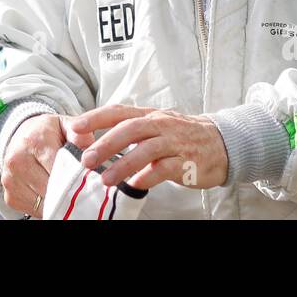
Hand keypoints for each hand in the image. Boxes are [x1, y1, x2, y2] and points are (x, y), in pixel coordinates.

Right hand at [0, 113, 94, 216]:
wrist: (19, 136)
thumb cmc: (46, 133)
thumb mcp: (65, 125)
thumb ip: (80, 135)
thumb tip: (91, 154)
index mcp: (34, 141)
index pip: (60, 169)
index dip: (76, 178)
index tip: (89, 182)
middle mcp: (18, 161)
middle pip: (52, 189)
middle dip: (69, 191)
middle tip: (82, 190)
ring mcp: (11, 180)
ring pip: (45, 203)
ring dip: (59, 201)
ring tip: (68, 192)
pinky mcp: (10, 196)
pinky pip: (35, 210)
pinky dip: (48, 206)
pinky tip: (53, 195)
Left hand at [70, 105, 228, 191]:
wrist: (221, 143)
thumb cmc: (181, 136)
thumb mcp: (156, 127)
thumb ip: (130, 132)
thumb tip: (96, 141)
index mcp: (149, 115)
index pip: (118, 112)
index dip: (95, 118)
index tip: (75, 127)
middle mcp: (161, 125)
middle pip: (130, 130)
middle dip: (105, 144)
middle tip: (86, 159)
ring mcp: (175, 142)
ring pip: (146, 150)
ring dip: (123, 164)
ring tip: (106, 179)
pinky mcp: (187, 161)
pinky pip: (166, 168)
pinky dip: (149, 175)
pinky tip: (136, 184)